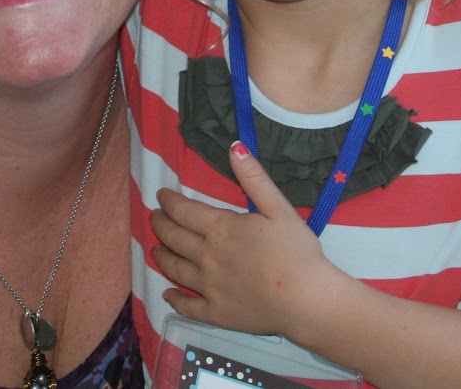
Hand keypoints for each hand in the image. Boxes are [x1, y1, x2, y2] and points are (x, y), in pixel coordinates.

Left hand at [150, 143, 342, 336]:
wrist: (306, 299)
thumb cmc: (296, 252)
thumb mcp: (279, 208)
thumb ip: (254, 178)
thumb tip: (235, 147)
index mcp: (220, 229)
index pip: (184, 211)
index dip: (169, 202)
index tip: (161, 196)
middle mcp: (207, 257)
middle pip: (174, 238)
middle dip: (160, 225)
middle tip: (154, 218)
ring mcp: (208, 287)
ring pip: (175, 269)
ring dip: (162, 257)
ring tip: (154, 249)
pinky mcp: (216, 313)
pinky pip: (187, 307)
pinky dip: (174, 300)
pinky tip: (167, 295)